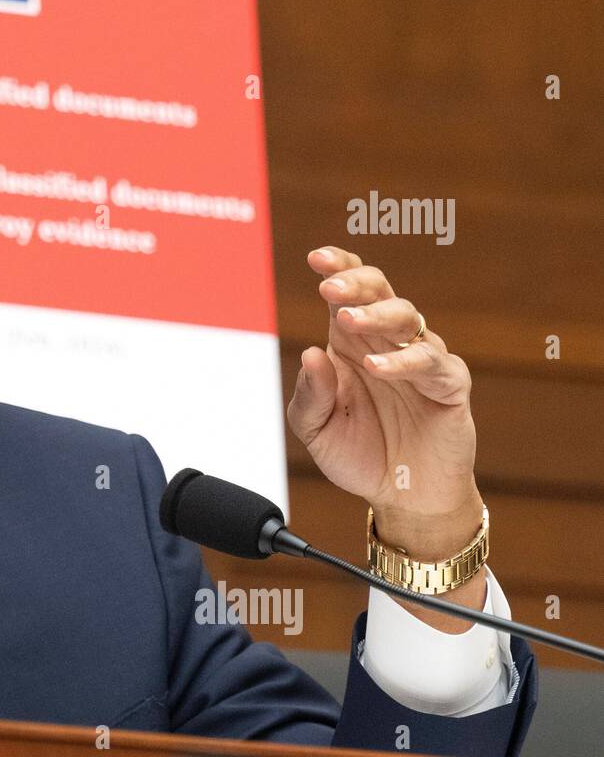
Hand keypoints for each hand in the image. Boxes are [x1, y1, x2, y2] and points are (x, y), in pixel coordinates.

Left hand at [286, 248, 484, 596]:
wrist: (401, 498)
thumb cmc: (360, 454)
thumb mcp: (315, 429)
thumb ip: (308, 394)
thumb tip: (310, 353)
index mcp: (352, 343)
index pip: (350, 292)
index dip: (338, 268)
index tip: (316, 258)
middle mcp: (387, 343)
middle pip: (380, 293)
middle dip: (355, 283)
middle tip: (328, 288)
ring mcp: (420, 361)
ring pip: (408, 319)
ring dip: (376, 315)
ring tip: (346, 320)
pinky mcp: (448, 386)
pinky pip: (431, 363)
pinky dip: (403, 361)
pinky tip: (377, 366)